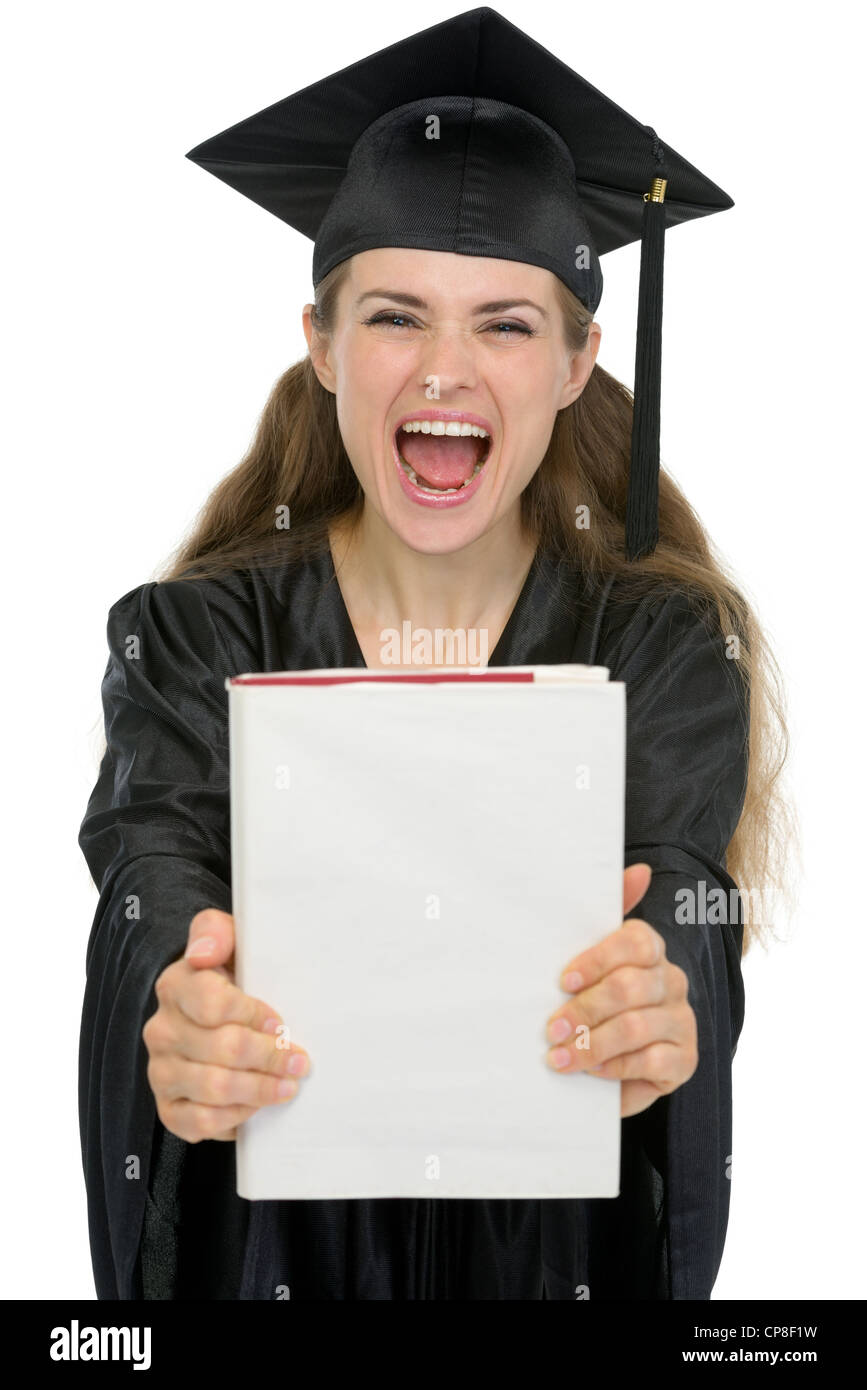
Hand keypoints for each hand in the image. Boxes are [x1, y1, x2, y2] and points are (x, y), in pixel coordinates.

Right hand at [142, 908, 310, 1141]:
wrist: (218, 1021)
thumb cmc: (235, 981)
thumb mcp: (232, 945)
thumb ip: (216, 932)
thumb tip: (204, 952)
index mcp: (176, 985)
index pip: (213, 1003)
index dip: (254, 1015)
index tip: (281, 1023)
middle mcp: (161, 1029)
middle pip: (221, 1049)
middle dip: (269, 1057)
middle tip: (300, 1062)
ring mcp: (161, 1071)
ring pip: (214, 1088)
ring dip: (259, 1089)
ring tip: (288, 1086)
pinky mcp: (168, 1107)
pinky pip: (200, 1122)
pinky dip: (235, 1116)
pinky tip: (257, 1106)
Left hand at [545, 865, 696, 1117]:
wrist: (609, 1062)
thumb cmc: (593, 1003)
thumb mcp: (588, 962)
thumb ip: (603, 913)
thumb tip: (640, 869)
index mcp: (650, 951)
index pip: (636, 941)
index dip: (597, 960)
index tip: (562, 981)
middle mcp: (673, 980)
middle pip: (629, 988)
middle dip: (584, 1010)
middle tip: (552, 1030)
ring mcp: (682, 1020)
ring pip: (635, 1027)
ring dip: (591, 1044)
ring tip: (560, 1056)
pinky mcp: (684, 1059)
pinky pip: (649, 1061)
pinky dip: (615, 1067)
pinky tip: (592, 1071)